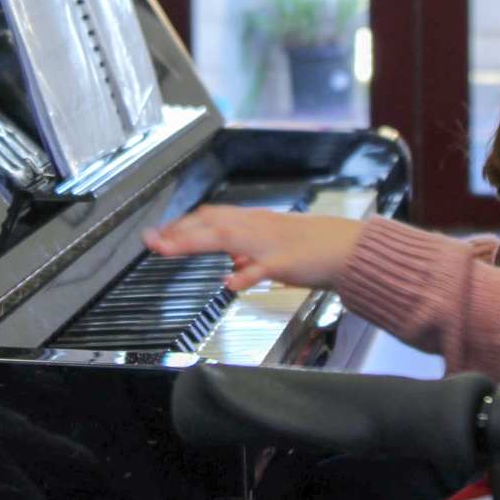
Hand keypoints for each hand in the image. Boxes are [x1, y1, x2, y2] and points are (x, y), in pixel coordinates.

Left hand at [142, 206, 362, 292]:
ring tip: (170, 249)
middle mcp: (256, 227)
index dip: (182, 224)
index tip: (159, 233)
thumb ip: (250, 255)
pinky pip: (262, 267)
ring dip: (195, 241)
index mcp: (253, 223)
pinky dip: (244, 274)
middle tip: (152, 241)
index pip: (210, 217)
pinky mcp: (286, 262)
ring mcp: (270, 243)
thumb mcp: (273, 249)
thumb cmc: (313, 249)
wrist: (347, 248)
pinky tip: (229, 282)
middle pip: (210, 223)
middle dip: (178, 231)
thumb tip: (232, 265)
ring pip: (226, 237)